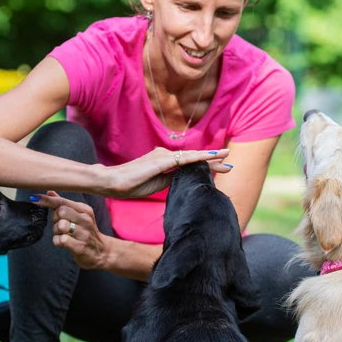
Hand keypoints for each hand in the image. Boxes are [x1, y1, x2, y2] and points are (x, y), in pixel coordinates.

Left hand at [33, 192, 109, 269]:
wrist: (102, 252)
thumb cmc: (86, 232)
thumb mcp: (79, 215)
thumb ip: (64, 204)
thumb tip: (49, 191)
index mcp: (84, 210)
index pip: (63, 201)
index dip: (46, 200)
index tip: (34, 198)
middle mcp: (85, 220)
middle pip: (61, 211)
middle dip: (54, 218)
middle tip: (58, 224)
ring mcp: (84, 234)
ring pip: (60, 226)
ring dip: (56, 231)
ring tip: (62, 234)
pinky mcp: (80, 247)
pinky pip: (61, 240)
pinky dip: (57, 241)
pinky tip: (63, 242)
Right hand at [104, 147, 231, 198]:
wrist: (111, 182)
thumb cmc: (130, 186)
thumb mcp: (156, 185)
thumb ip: (170, 181)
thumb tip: (184, 182)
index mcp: (164, 162)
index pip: (189, 164)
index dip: (205, 166)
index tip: (221, 169)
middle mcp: (165, 155)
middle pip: (193, 159)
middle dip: (212, 161)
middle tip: (230, 163)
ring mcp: (163, 156)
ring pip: (191, 158)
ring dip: (209, 159)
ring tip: (226, 159)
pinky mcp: (160, 161)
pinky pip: (183, 160)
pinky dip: (198, 158)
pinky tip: (210, 158)